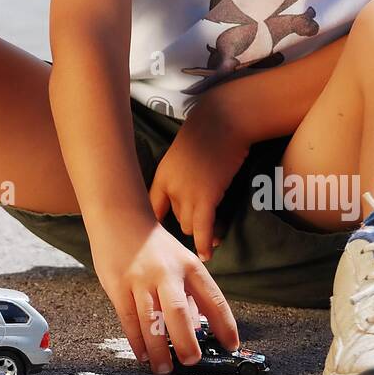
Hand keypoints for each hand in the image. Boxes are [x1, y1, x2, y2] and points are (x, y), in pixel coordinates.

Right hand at [90, 219, 239, 374]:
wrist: (119, 217)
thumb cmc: (154, 245)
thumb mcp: (181, 262)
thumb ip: (190, 293)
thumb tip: (198, 327)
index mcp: (191, 266)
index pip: (214, 300)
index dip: (225, 325)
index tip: (231, 346)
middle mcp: (167, 273)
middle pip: (179, 313)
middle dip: (187, 341)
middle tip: (192, 362)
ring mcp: (141, 280)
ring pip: (150, 321)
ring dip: (159, 349)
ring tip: (164, 369)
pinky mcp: (118, 286)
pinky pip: (128, 319)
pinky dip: (137, 341)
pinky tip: (144, 355)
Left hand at [148, 98, 250, 262]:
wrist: (223, 120)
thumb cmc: (206, 135)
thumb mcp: (180, 156)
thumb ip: (176, 178)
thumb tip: (179, 197)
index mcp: (160, 178)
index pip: (150, 211)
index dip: (152, 227)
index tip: (152, 241)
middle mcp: (169, 189)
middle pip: (175, 220)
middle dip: (187, 224)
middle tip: (197, 231)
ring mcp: (187, 194)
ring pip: (188, 227)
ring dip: (199, 232)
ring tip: (209, 243)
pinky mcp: (206, 197)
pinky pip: (203, 228)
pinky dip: (205, 243)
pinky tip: (206, 254)